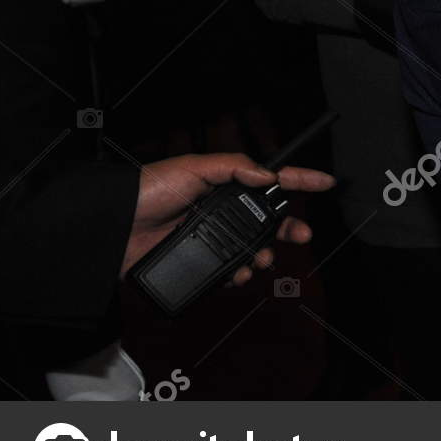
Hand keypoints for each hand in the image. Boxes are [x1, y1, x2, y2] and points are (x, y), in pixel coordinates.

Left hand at [123, 153, 334, 279]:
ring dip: (263, 254)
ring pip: (252, 247)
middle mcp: (221, 210)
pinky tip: (238, 274)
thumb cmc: (148, 189)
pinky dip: (238, 274)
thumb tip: (267, 174)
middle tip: (301, 235)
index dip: (300, 180)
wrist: (112, 228)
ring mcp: (211, 237)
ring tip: (259, 260)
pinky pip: (228, 270)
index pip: (270, 179)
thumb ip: (232, 167)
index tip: (327, 182)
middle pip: (267, 219)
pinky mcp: (198, 262)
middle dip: (288, 228)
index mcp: (224, 184)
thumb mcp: (192, 167)